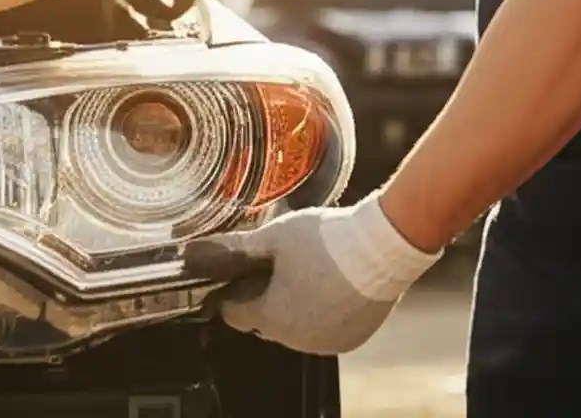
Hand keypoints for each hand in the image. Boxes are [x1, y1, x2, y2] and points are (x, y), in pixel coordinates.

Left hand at [183, 192, 440, 354]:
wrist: (383, 247)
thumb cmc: (327, 241)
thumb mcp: (274, 237)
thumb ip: (235, 248)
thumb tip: (196, 250)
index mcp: (271, 317)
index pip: (234, 314)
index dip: (231, 292)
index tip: (238, 274)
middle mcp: (296, 339)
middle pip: (264, 322)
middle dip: (263, 298)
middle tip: (274, 266)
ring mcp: (326, 343)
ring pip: (294, 328)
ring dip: (292, 307)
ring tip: (303, 272)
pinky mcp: (351, 339)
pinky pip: (323, 330)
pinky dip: (320, 314)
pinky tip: (326, 285)